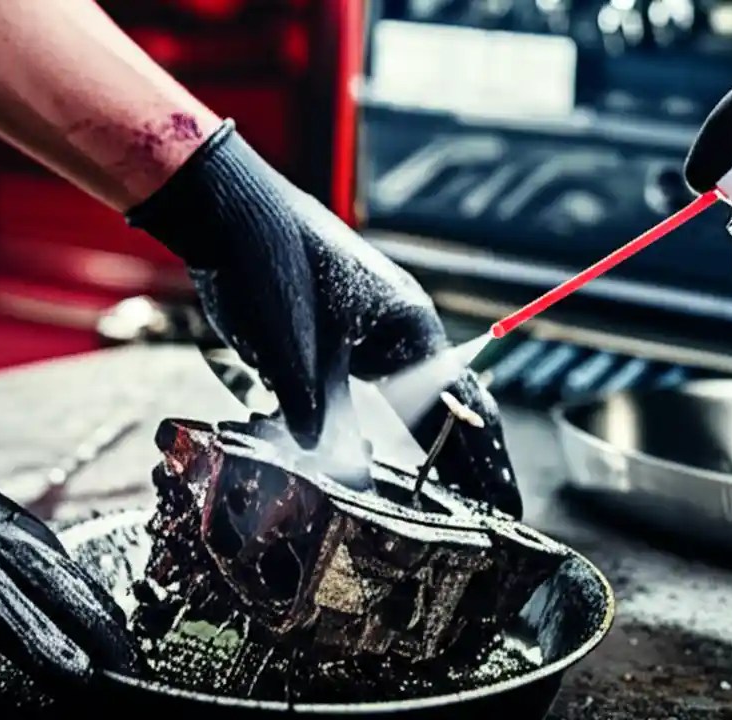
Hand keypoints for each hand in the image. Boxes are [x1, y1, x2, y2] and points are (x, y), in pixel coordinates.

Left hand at [126, 120, 520, 517]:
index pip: (465, 407)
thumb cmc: (270, 265)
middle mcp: (397, 331)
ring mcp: (365, 332)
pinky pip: (359, 393)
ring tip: (433, 497)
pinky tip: (362, 457)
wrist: (225, 211)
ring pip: (400, 404)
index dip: (486, 462)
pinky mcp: (329, 336)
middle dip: (464, 461)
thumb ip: (324, 422)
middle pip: (444, 407)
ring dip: (415, 447)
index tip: (506, 508)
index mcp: (410, 329)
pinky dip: (363, 428)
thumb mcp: (300, 355)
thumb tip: (342, 482)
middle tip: (486, 514)